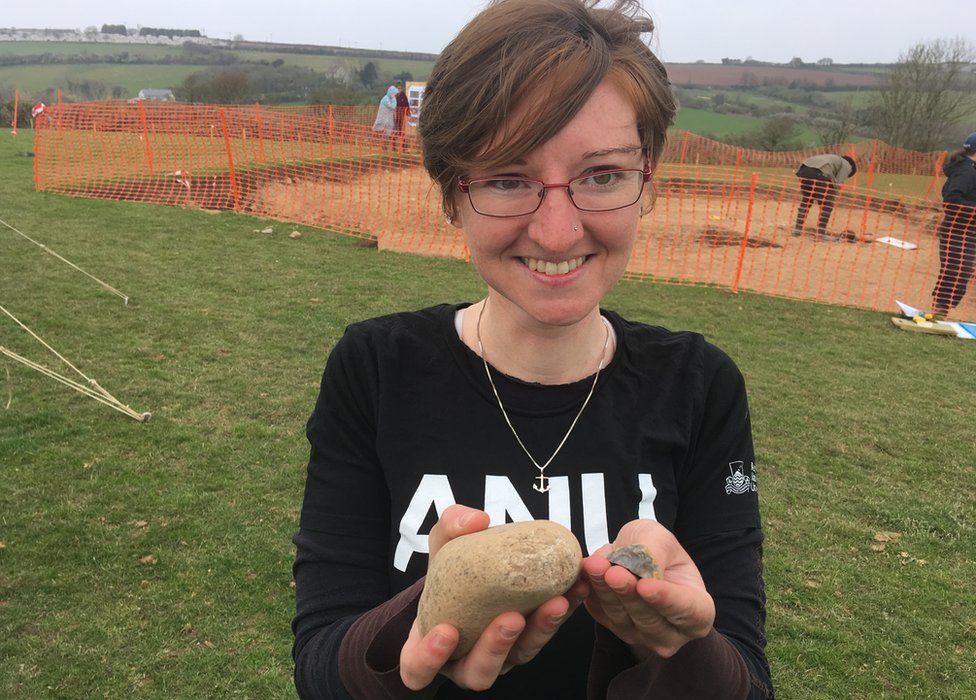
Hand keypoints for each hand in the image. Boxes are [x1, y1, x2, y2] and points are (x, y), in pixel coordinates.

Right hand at [399, 505, 586, 690]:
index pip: (419, 669)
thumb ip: (451, 527)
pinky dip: (564, 613)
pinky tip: (577, 587)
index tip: (446, 630)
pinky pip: (547, 634)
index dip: (429, 658)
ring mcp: (500, 656)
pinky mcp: (530, 641)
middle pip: (477, 672)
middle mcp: (464, 659)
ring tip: (556, 602)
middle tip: (512, 617)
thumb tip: (477, 520)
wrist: (477, 571)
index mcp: (429, 646)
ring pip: (518, 657)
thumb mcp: (443, 543)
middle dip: (496, 647)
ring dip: (540, 632)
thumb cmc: (450, 565)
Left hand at [582, 519, 713, 658]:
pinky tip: (585, 572)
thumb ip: (654, 552)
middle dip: (628, 594)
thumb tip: (643, 569)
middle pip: (649, 619)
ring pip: (621, 618)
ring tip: (595, 565)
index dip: (665, 599)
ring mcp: (641, 636)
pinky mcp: (613, 629)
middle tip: (613, 572)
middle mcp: (671, 632)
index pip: (686, 610)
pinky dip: (591, 593)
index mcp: (697, 611)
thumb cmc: (657, 549)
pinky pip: (600, 615)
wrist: (634, 554)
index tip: (645, 585)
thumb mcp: (660, 539)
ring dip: (605, 591)